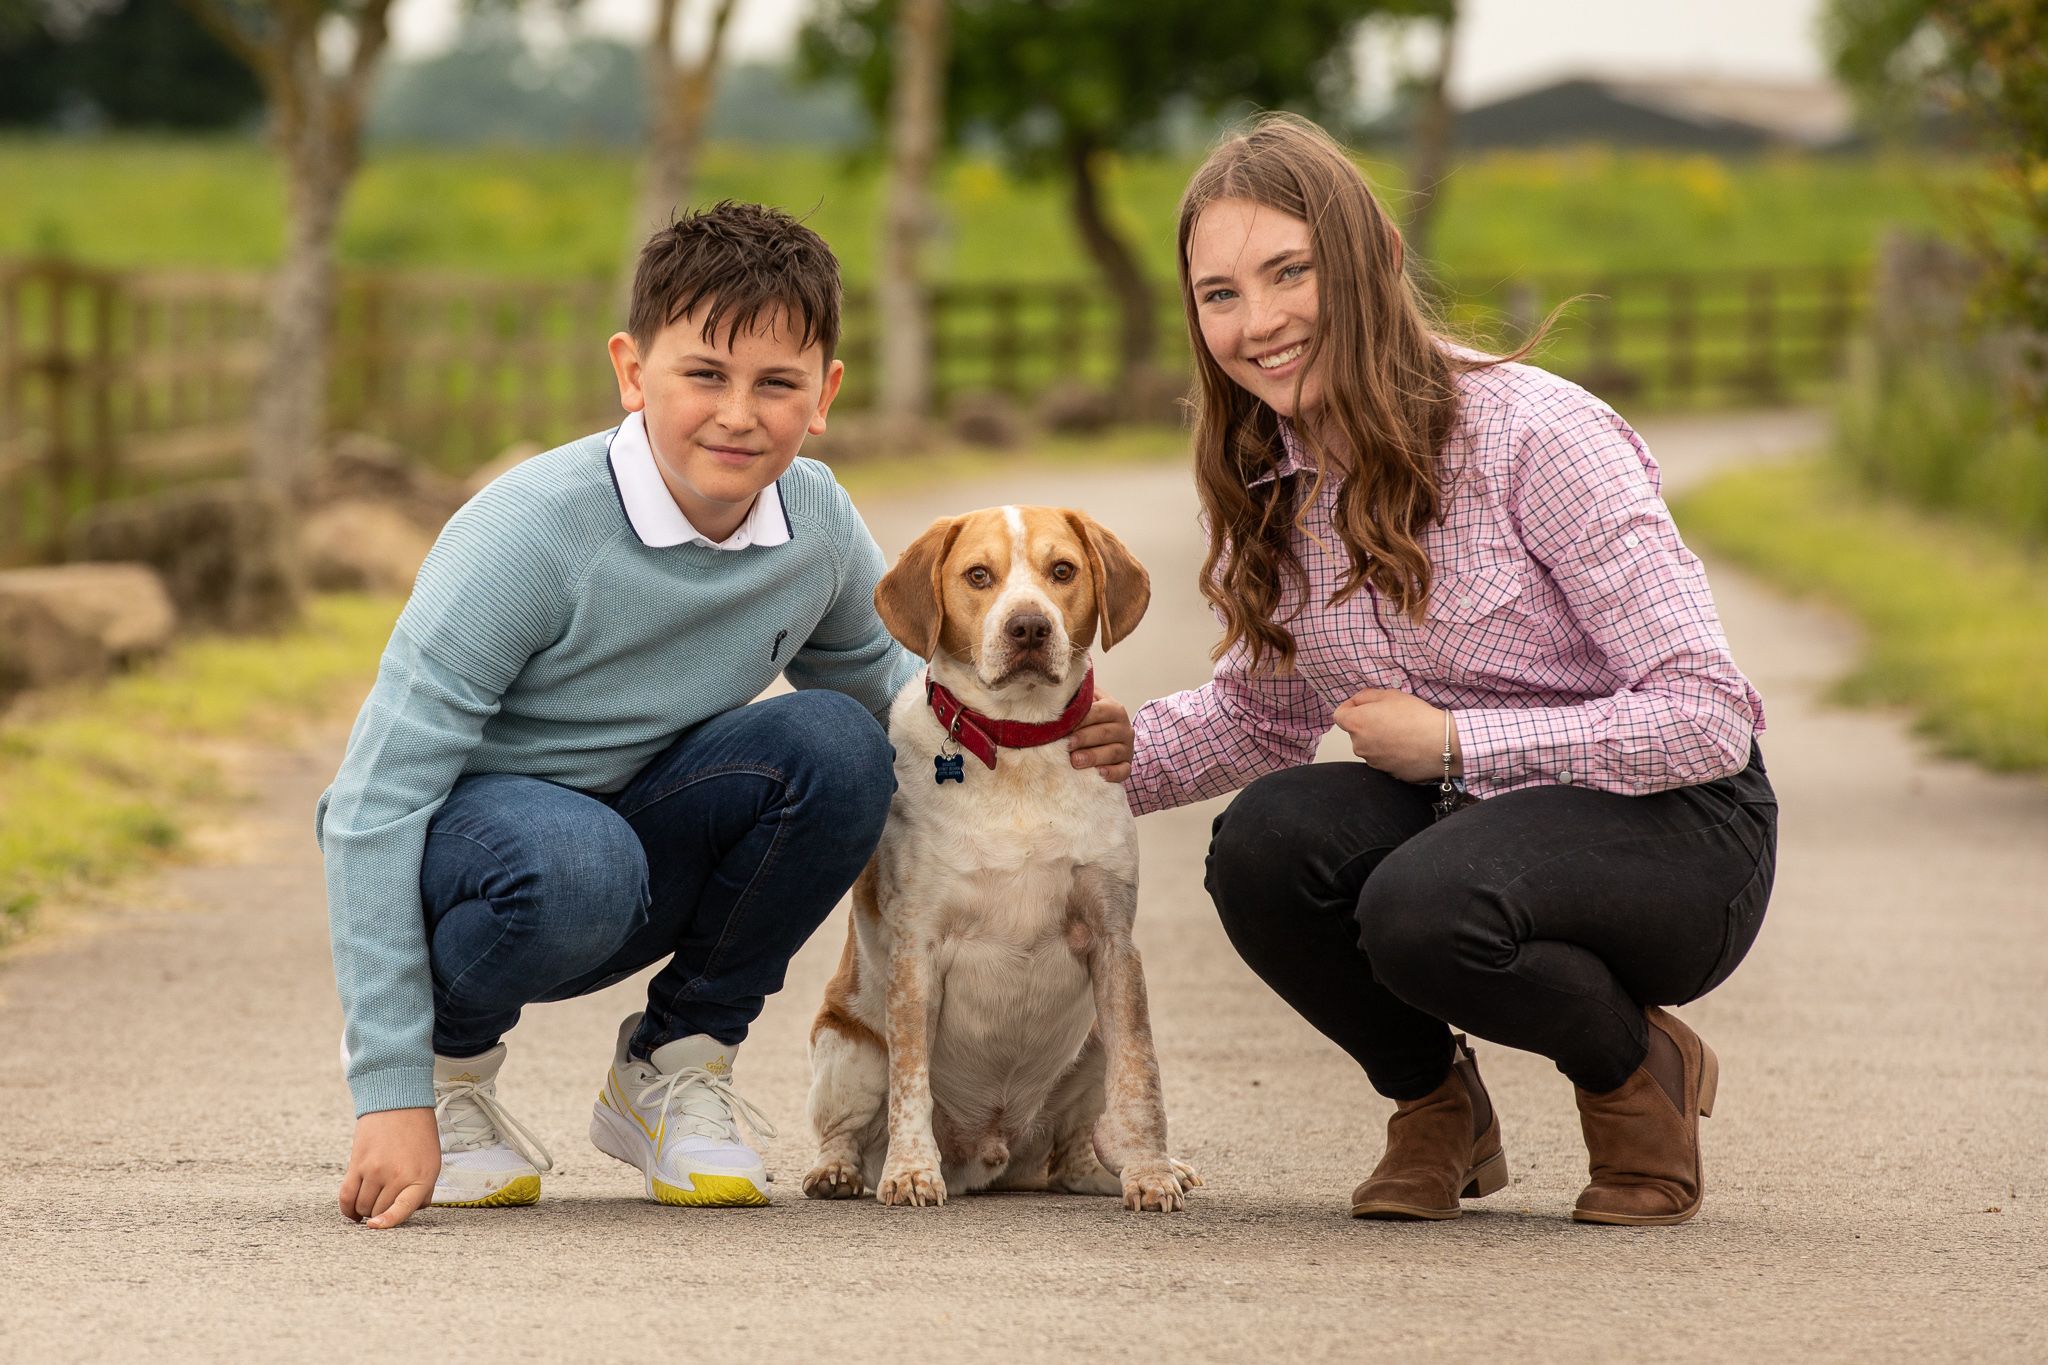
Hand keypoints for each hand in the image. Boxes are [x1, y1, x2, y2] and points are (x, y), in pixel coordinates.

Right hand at [339, 1107, 439, 1228]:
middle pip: (379, 1211)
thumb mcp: (432, 1162)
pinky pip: (346, 1195)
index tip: (377, 1227)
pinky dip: (346, 1207)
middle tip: (383, 1204)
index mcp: (422, 1176)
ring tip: (370, 1201)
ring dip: (364, 1209)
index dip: (389, 1223)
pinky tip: (351, 1210)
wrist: (399, 1102)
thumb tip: (413, 1210)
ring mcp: (375, 1170)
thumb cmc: (418, 1133)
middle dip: (380, 1213)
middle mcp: (398, 1175)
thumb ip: (424, 1189)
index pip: (403, 1210)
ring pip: (362, 1206)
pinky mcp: (357, 1164)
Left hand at [1068, 693, 1132, 782]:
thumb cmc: (1092, 720)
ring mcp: (1127, 748)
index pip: (1099, 711)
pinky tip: (1099, 774)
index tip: (1064, 725)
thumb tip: (1060, 688)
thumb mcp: (1089, 704)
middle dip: (1084, 738)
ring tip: (1075, 761)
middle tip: (1067, 744)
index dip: (1081, 718)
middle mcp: (1124, 728)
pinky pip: (1123, 771)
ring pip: (1113, 752)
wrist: (1111, 737)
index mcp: (1114, 709)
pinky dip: (1112, 773)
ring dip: (1094, 757)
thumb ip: (1079, 696)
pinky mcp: (1127, 765)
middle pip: (1105, 733)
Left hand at [1333, 689, 1459, 783]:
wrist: (1440, 745)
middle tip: (1391, 717)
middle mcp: (1359, 746)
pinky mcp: (1387, 773)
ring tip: (1403, 732)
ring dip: (1380, 739)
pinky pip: (1385, 758)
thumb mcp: (1390, 695)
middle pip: (1356, 731)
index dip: (1351, 707)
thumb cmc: (1416, 718)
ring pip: (1371, 746)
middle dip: (1368, 723)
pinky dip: (1392, 752)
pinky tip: (1409, 746)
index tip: (1364, 704)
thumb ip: (1366, 696)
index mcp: (1356, 724)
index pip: (1339, 715)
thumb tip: (1358, 701)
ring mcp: (1373, 762)